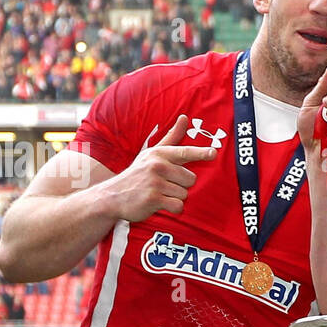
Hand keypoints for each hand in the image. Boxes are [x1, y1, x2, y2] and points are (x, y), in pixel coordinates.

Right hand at [102, 114, 216, 221]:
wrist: (113, 196)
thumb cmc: (138, 174)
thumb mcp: (152, 154)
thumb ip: (171, 138)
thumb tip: (185, 117)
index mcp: (159, 154)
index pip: (184, 152)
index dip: (201, 153)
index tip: (213, 153)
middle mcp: (157, 166)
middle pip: (191, 179)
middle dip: (181, 185)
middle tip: (164, 185)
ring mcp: (155, 182)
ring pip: (184, 194)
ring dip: (175, 197)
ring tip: (159, 194)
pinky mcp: (153, 199)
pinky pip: (178, 206)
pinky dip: (172, 209)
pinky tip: (159, 204)